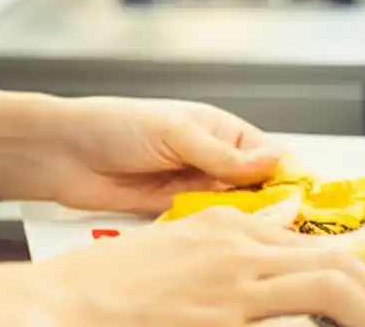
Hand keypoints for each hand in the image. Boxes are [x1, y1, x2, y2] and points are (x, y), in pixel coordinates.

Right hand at [38, 208, 364, 326]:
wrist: (58, 305)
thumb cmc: (105, 284)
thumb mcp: (175, 242)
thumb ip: (230, 233)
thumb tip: (281, 218)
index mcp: (224, 229)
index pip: (308, 242)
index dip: (350, 265)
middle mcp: (236, 250)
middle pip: (330, 261)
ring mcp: (232, 287)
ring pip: (325, 287)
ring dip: (361, 308)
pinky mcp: (222, 319)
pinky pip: (289, 324)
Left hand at [42, 98, 283, 213]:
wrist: (62, 152)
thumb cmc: (115, 125)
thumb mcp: (177, 134)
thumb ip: (224, 156)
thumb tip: (273, 160)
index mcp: (219, 129)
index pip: (268, 154)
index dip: (286, 175)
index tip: (303, 198)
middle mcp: (210, 158)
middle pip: (255, 186)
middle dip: (267, 204)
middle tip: (282, 226)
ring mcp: (191, 186)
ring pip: (230, 209)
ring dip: (238, 221)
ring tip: (250, 234)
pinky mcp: (170, 212)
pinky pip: (201, 224)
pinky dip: (210, 232)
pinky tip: (217, 239)